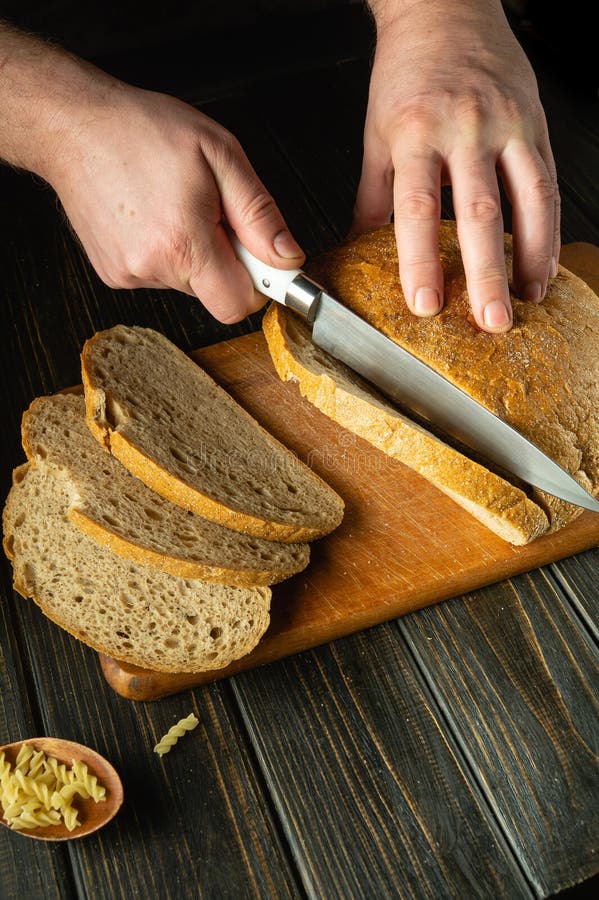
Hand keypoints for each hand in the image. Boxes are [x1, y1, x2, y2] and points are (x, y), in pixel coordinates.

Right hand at [46, 83, 303, 322]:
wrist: (74, 126)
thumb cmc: (144, 130)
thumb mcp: (221, 155)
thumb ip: (260, 215)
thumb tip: (288, 259)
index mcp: (184, 243)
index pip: (239, 305)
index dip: (259, 284)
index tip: (262, 260)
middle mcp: (152, 267)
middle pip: (215, 293)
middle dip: (226, 260)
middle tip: (211, 212)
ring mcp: (129, 274)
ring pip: (189, 283)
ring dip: (194, 253)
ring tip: (175, 207)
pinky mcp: (113, 274)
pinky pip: (160, 275)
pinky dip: (167, 252)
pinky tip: (151, 216)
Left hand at [354, 0, 559, 331]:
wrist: (444, 9)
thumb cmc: (407, 74)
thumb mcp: (377, 134)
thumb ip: (373, 195)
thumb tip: (357, 249)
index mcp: (416, 132)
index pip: (416, 208)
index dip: (420, 261)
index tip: (426, 304)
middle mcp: (465, 128)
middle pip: (479, 212)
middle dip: (487, 273)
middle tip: (491, 321)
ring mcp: (507, 124)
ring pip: (528, 198)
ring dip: (532, 256)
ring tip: (527, 300)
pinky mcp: (535, 124)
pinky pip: (546, 182)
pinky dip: (548, 228)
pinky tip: (542, 263)